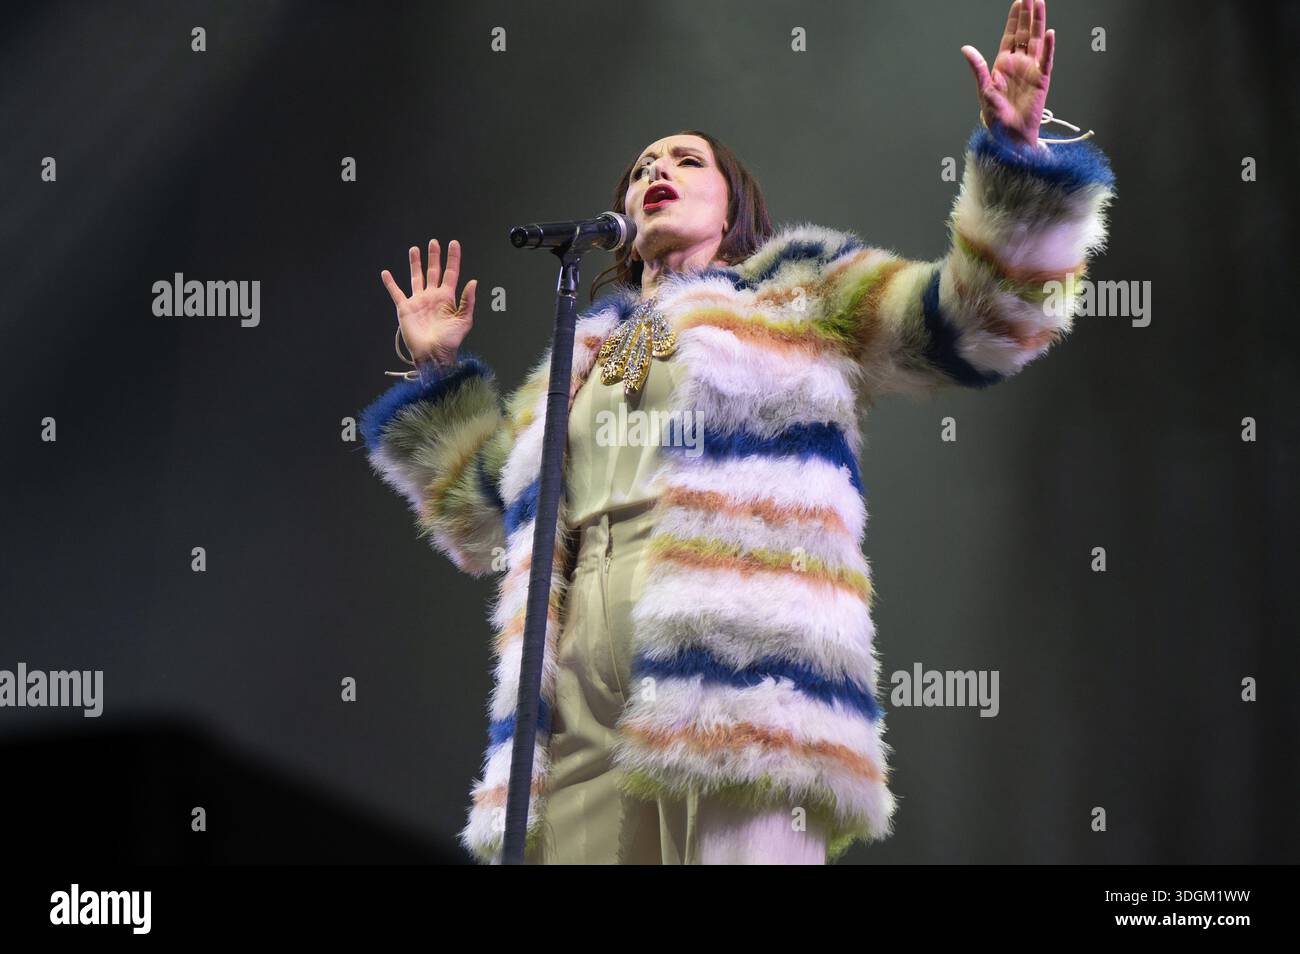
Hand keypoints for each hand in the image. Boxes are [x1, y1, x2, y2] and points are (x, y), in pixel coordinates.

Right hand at [380, 239, 477, 366]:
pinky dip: (390, 283)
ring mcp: (419, 301)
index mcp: (447, 298)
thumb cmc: (450, 342)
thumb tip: (473, 282)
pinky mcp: (405, 309)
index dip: (453, 258)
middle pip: (433, 271)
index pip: (451, 273)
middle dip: (434, 257)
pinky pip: (396, 293)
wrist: (433, 354)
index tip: (454, 244)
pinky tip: (386, 274)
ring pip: (416, 277)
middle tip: (434, 243)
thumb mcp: (464, 321)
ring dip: (415, 264)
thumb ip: (468, 301)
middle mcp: (432, 297)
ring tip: (414, 249)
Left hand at [961, 0, 1054, 149]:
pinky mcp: (1042, 80)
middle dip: (1028, 14)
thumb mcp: (984, 89)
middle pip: (1025, 33)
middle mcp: (1020, 64)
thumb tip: (966, 48)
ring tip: (1040, 3)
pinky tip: (1050, 33)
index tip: (1019, 1)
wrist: (1010, 135)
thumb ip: (977, 68)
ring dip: (1039, 23)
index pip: (1011, 36)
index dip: (1015, 19)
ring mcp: (1032, 70)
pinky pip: (1046, 60)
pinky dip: (1049, 47)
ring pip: (1037, 41)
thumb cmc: (996, 116)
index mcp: (1004, 64)